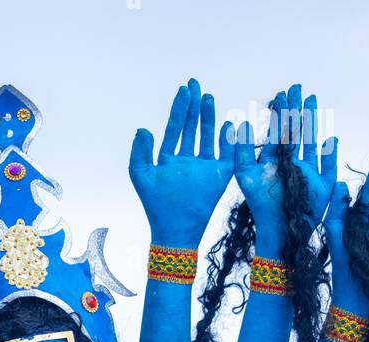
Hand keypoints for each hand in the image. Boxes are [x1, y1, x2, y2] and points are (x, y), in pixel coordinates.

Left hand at [129, 78, 234, 247]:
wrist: (175, 229)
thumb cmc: (155, 205)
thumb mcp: (141, 176)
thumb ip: (139, 152)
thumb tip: (143, 129)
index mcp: (169, 159)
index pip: (174, 128)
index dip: (178, 109)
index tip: (183, 90)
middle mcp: (187, 161)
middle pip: (192, 128)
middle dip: (194, 107)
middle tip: (196, 85)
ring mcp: (203, 168)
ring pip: (207, 137)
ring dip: (209, 118)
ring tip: (208, 98)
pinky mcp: (218, 177)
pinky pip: (227, 155)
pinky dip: (229, 141)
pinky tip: (229, 125)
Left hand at [235, 86, 336, 240]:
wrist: (277, 230)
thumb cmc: (259, 205)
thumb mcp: (245, 175)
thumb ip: (243, 150)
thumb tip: (243, 122)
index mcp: (276, 160)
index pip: (280, 131)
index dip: (282, 112)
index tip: (284, 93)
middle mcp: (292, 163)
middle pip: (297, 130)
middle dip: (297, 109)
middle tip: (298, 88)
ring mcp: (308, 172)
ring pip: (311, 140)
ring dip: (312, 120)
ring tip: (312, 100)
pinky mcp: (322, 184)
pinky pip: (328, 164)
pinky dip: (330, 152)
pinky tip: (331, 138)